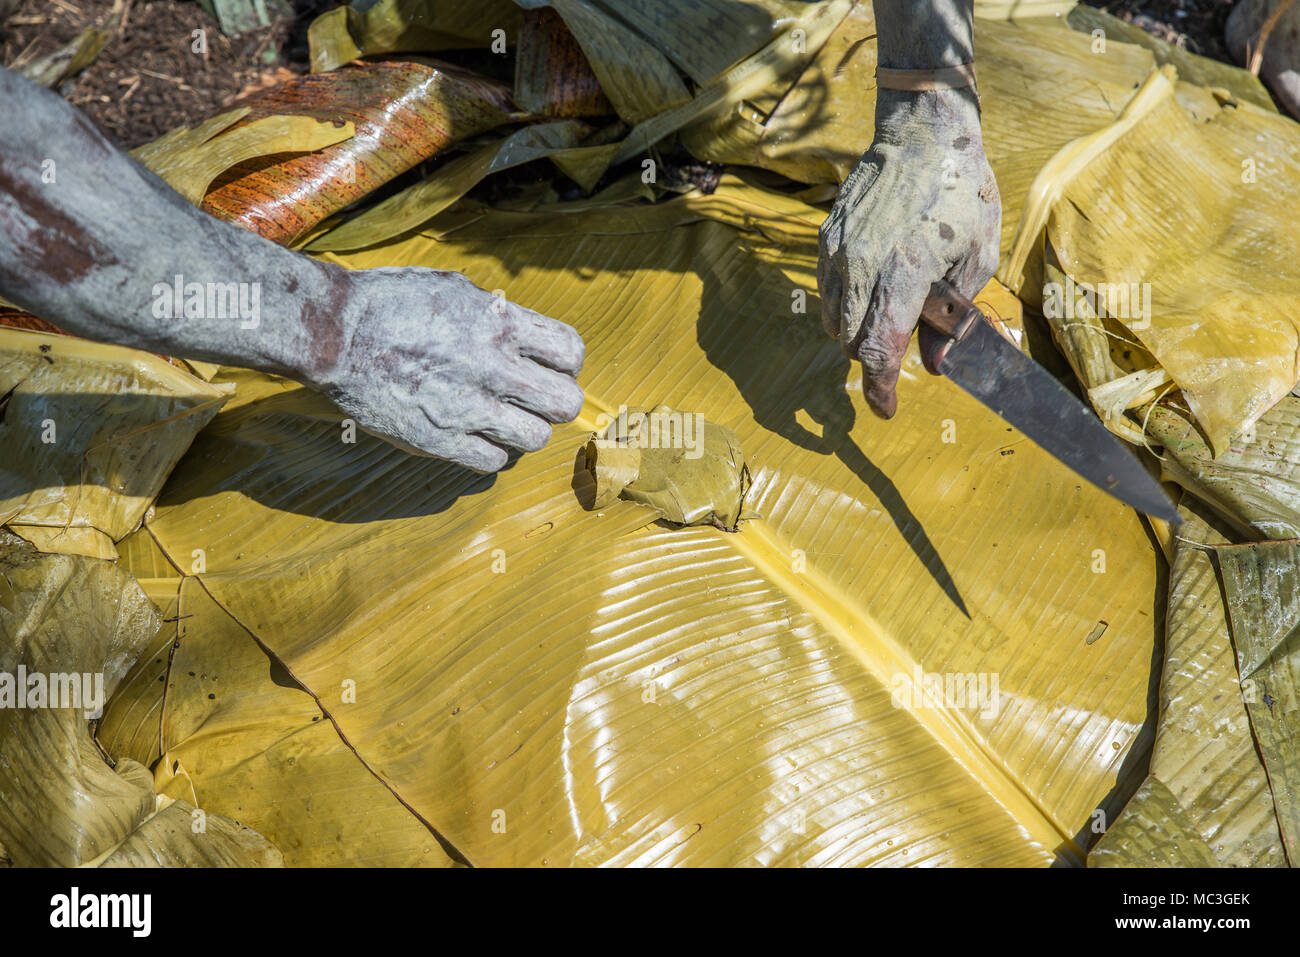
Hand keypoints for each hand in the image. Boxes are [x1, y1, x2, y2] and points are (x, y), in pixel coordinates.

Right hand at [313, 267, 584, 471]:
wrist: (333, 334)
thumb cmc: (388, 302)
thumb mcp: (454, 289)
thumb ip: (497, 316)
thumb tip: (524, 336)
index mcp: (498, 323)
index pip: (570, 352)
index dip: (566, 362)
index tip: (548, 364)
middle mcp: (492, 367)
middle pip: (566, 403)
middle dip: (555, 401)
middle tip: (533, 398)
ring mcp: (468, 408)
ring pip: (536, 438)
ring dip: (524, 430)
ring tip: (502, 419)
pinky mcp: (441, 441)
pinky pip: (494, 462)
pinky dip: (490, 452)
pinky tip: (474, 436)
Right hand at [818, 87, 999, 417]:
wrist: (924, 132)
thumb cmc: (961, 191)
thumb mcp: (978, 256)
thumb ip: (955, 317)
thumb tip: (936, 365)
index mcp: (905, 274)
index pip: (880, 350)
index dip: (881, 389)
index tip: (885, 410)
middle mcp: (864, 266)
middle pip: (852, 343)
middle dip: (873, 361)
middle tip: (899, 356)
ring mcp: (840, 251)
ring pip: (834, 321)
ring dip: (855, 336)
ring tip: (884, 323)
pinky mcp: (827, 238)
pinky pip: (827, 291)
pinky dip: (844, 307)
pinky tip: (870, 294)